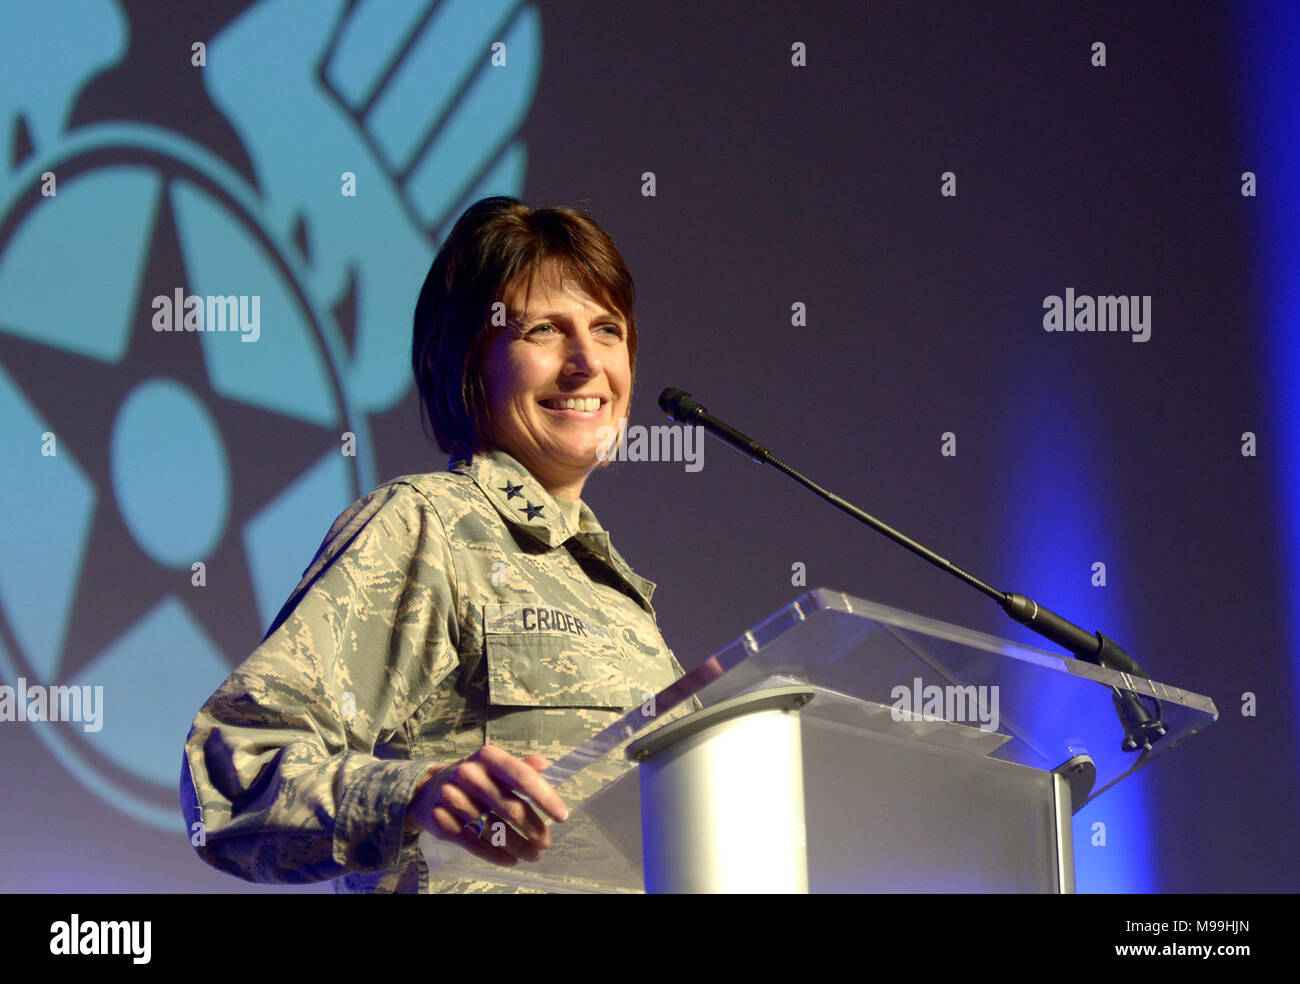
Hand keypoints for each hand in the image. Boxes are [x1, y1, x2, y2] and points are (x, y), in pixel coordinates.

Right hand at [405, 745, 568, 865]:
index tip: (562, 816)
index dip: (545, 797)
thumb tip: (546, 765)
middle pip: (510, 808)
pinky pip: (474, 843)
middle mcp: (469, 774)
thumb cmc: (473, 778)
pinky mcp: (441, 820)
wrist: (427, 791)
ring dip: (518, 846)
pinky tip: (511, 860)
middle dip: (533, 829)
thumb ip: (521, 766)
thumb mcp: (494, 766)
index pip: (522, 777)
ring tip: (534, 855)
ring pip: (494, 829)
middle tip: (547, 843)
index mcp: (488, 757)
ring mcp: (452, 797)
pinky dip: (496, 855)